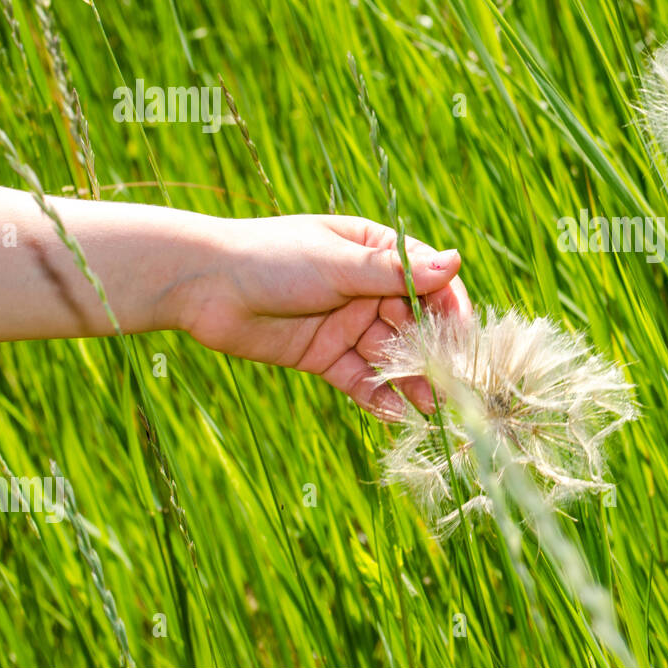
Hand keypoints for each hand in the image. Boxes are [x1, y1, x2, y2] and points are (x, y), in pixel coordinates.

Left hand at [176, 214, 469, 418]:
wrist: (202, 286)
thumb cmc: (272, 257)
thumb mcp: (337, 263)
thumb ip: (395, 272)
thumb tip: (456, 261)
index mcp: (375, 253)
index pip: (428, 281)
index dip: (450, 308)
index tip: (465, 336)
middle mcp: (366, 289)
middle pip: (414, 324)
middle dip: (434, 354)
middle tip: (454, 384)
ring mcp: (346, 324)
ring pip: (390, 356)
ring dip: (412, 380)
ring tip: (431, 407)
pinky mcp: (324, 357)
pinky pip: (360, 380)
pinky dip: (379, 397)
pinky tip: (396, 414)